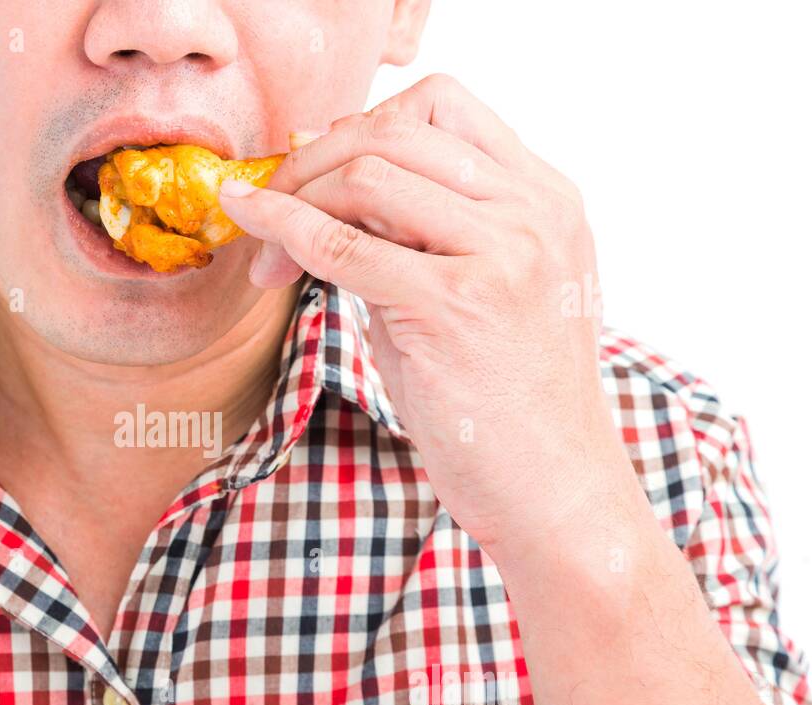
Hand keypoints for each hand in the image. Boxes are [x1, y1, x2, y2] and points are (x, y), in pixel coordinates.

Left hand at [219, 74, 635, 559]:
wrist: (555, 492)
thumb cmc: (504, 405)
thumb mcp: (470, 296)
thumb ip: (412, 235)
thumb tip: (321, 176)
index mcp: (546, 199)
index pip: (441, 105)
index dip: (358, 127)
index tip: (310, 173)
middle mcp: (535, 211)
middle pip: (394, 130)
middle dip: (310, 161)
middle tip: (265, 206)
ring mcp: (504, 253)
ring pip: (367, 174)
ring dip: (295, 200)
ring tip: (266, 255)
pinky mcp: (459, 303)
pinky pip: (347, 246)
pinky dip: (287, 231)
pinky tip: (256, 236)